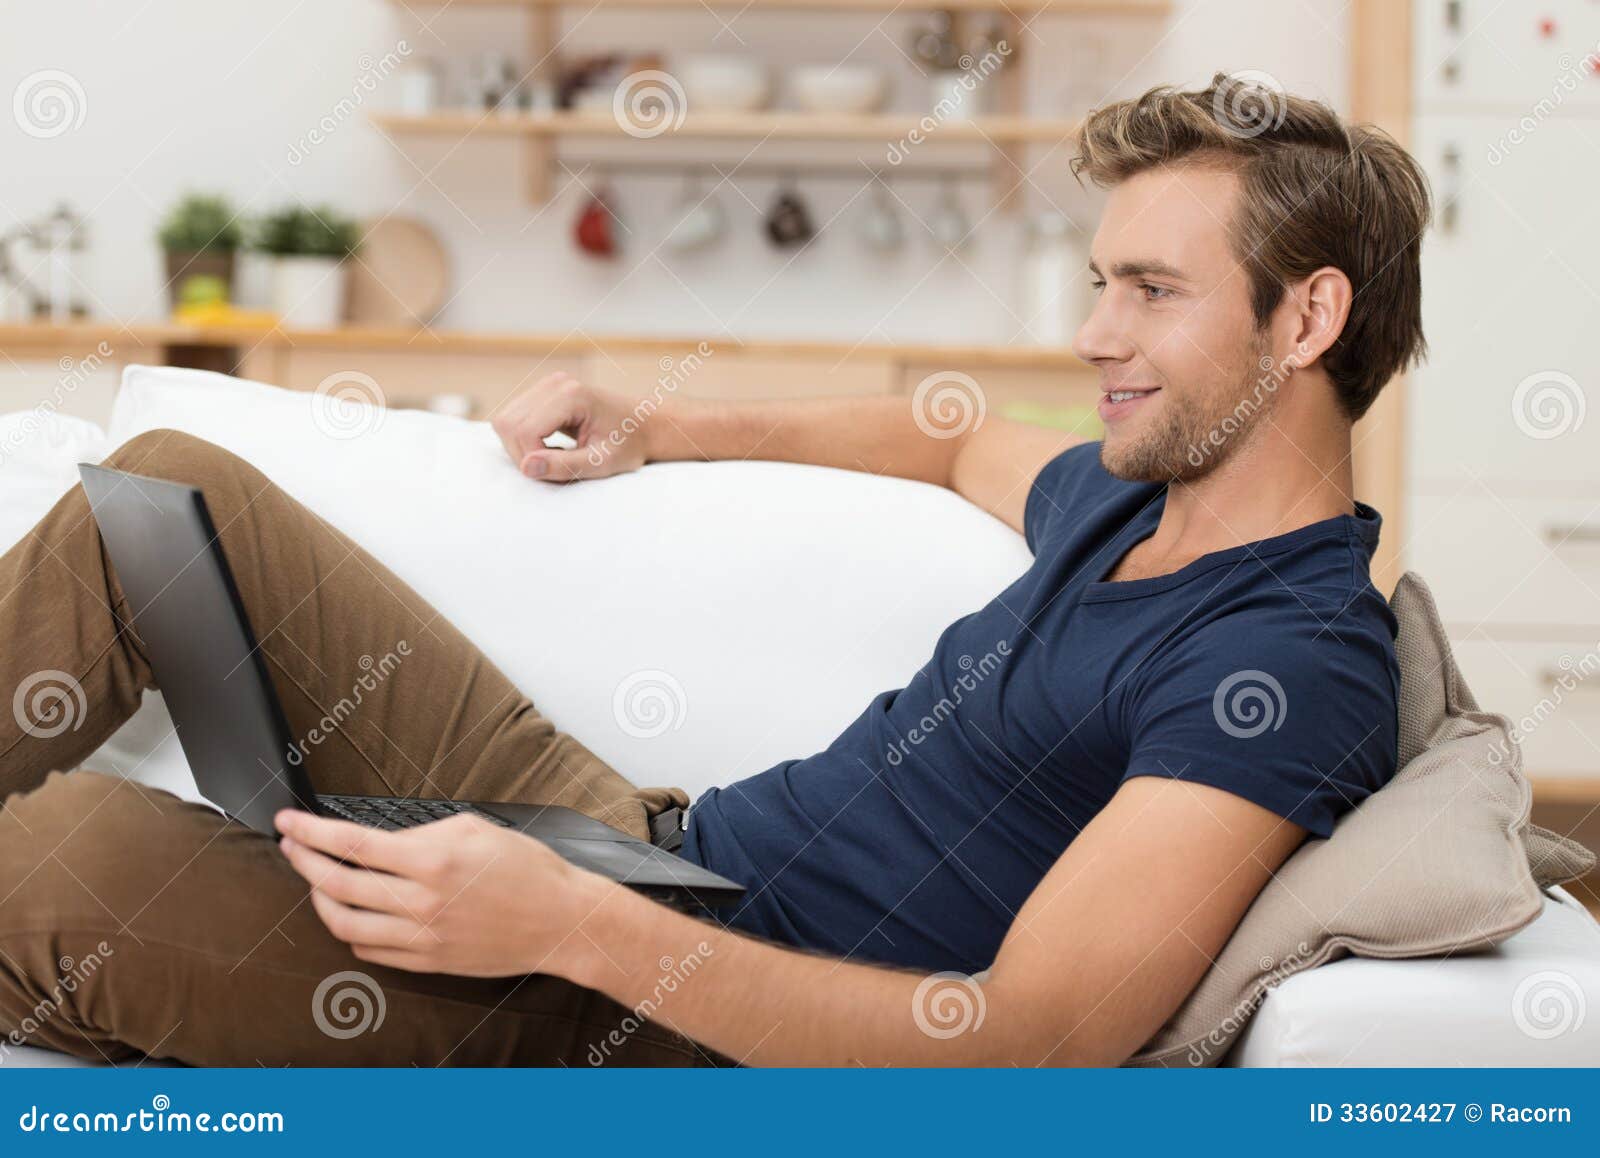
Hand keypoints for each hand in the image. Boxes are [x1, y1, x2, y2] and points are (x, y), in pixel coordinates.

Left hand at [275, 810, 611, 977]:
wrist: (560, 920)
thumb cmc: (527, 869)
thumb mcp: (474, 828)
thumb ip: (421, 832)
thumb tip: (380, 840)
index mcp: (432, 861)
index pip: (350, 845)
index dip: (310, 832)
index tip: (289, 822)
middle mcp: (420, 902)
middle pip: (336, 885)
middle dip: (303, 862)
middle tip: (291, 846)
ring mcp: (422, 937)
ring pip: (344, 925)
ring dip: (319, 900)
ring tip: (315, 882)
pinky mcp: (428, 962)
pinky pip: (370, 951)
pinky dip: (351, 932)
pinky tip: (352, 914)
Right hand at [490, 372, 648, 481]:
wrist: (643, 425)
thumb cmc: (628, 444)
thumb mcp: (602, 463)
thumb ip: (565, 466)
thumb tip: (527, 467)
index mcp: (572, 396)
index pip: (524, 431)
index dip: (532, 459)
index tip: (555, 473)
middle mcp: (555, 383)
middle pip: (508, 424)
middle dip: (523, 455)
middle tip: (553, 469)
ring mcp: (547, 384)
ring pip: (505, 421)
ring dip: (521, 448)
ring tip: (553, 458)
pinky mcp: (542, 391)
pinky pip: (513, 418)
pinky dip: (523, 439)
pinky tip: (549, 447)